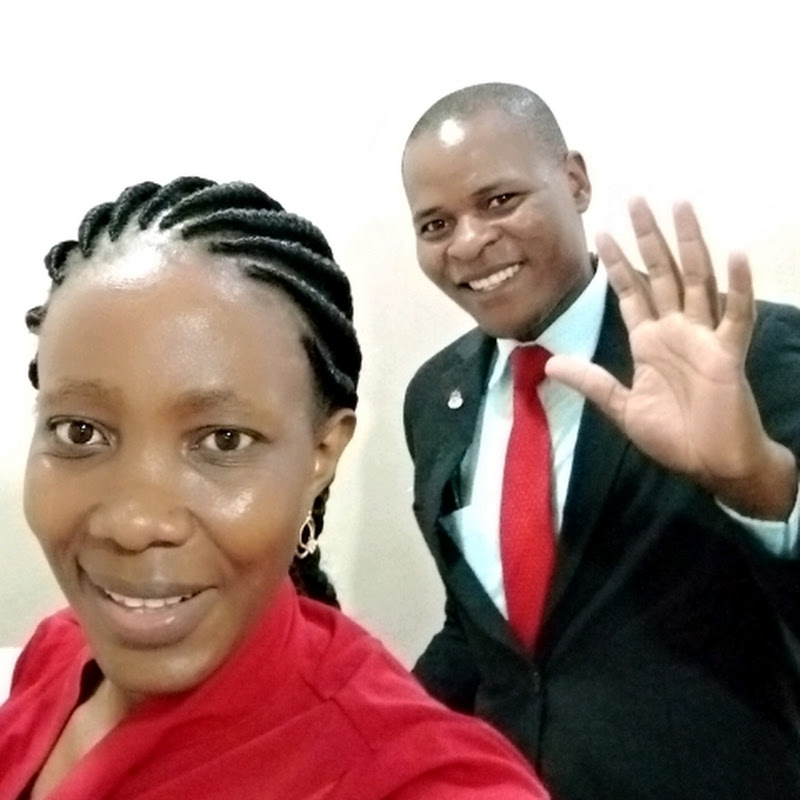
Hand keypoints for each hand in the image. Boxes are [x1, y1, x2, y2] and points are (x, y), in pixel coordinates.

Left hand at [547, 197, 796, 518]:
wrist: (710, 463)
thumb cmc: (672, 436)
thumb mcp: (622, 407)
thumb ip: (591, 382)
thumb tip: (550, 364)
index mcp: (649, 341)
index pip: (630, 291)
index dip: (617, 263)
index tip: (600, 232)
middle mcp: (675, 330)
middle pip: (661, 273)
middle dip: (648, 237)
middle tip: (637, 200)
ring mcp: (703, 337)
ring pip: (697, 280)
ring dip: (689, 244)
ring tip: (680, 206)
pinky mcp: (728, 353)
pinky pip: (736, 315)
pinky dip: (738, 287)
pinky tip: (735, 255)